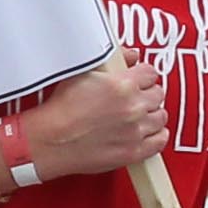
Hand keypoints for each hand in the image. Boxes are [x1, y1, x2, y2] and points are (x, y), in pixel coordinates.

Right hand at [22, 58, 166, 180]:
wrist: (47, 141)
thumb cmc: (58, 110)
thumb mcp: (80, 74)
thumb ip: (112, 60)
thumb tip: (130, 56)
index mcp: (123, 85)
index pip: (150, 73)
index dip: (141, 76)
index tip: (136, 80)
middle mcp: (133, 107)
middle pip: (157, 94)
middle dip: (145, 94)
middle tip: (131, 98)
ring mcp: (136, 130)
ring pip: (160, 116)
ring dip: (150, 115)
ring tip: (135, 115)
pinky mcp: (134, 151)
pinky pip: (160, 140)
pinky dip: (154, 135)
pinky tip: (143, 132)